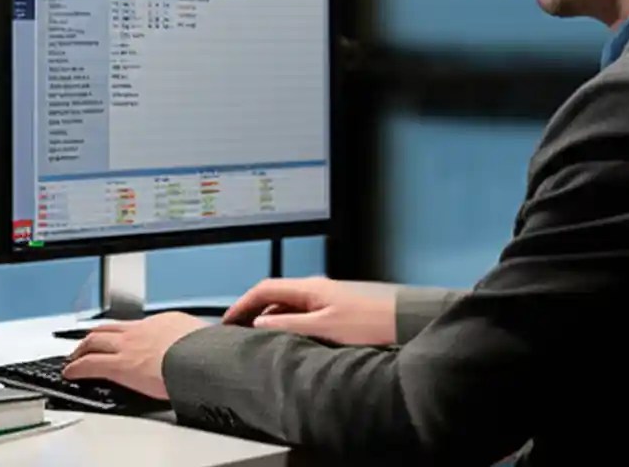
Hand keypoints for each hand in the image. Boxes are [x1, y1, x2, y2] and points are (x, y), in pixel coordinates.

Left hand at [62, 312, 208, 399]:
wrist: (201, 360)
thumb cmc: (207, 354)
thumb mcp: (204, 341)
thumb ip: (196, 345)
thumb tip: (207, 349)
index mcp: (165, 322)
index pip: (136, 325)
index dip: (123, 332)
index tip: (119, 337)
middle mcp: (142, 329)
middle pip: (109, 328)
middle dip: (94, 336)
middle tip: (86, 344)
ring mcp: (129, 346)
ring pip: (94, 341)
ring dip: (81, 348)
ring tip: (74, 357)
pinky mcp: (120, 365)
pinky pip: (90, 365)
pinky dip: (76, 368)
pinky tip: (70, 373)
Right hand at [222, 276, 397, 345]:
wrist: (402, 322)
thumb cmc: (368, 323)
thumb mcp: (323, 328)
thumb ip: (288, 325)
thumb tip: (259, 323)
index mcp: (308, 288)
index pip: (264, 289)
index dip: (242, 304)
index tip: (226, 320)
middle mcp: (314, 289)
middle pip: (273, 296)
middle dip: (251, 312)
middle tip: (236, 331)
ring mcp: (324, 298)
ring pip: (287, 306)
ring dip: (269, 319)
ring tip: (256, 339)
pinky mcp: (334, 309)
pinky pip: (301, 313)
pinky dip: (286, 323)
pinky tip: (285, 339)